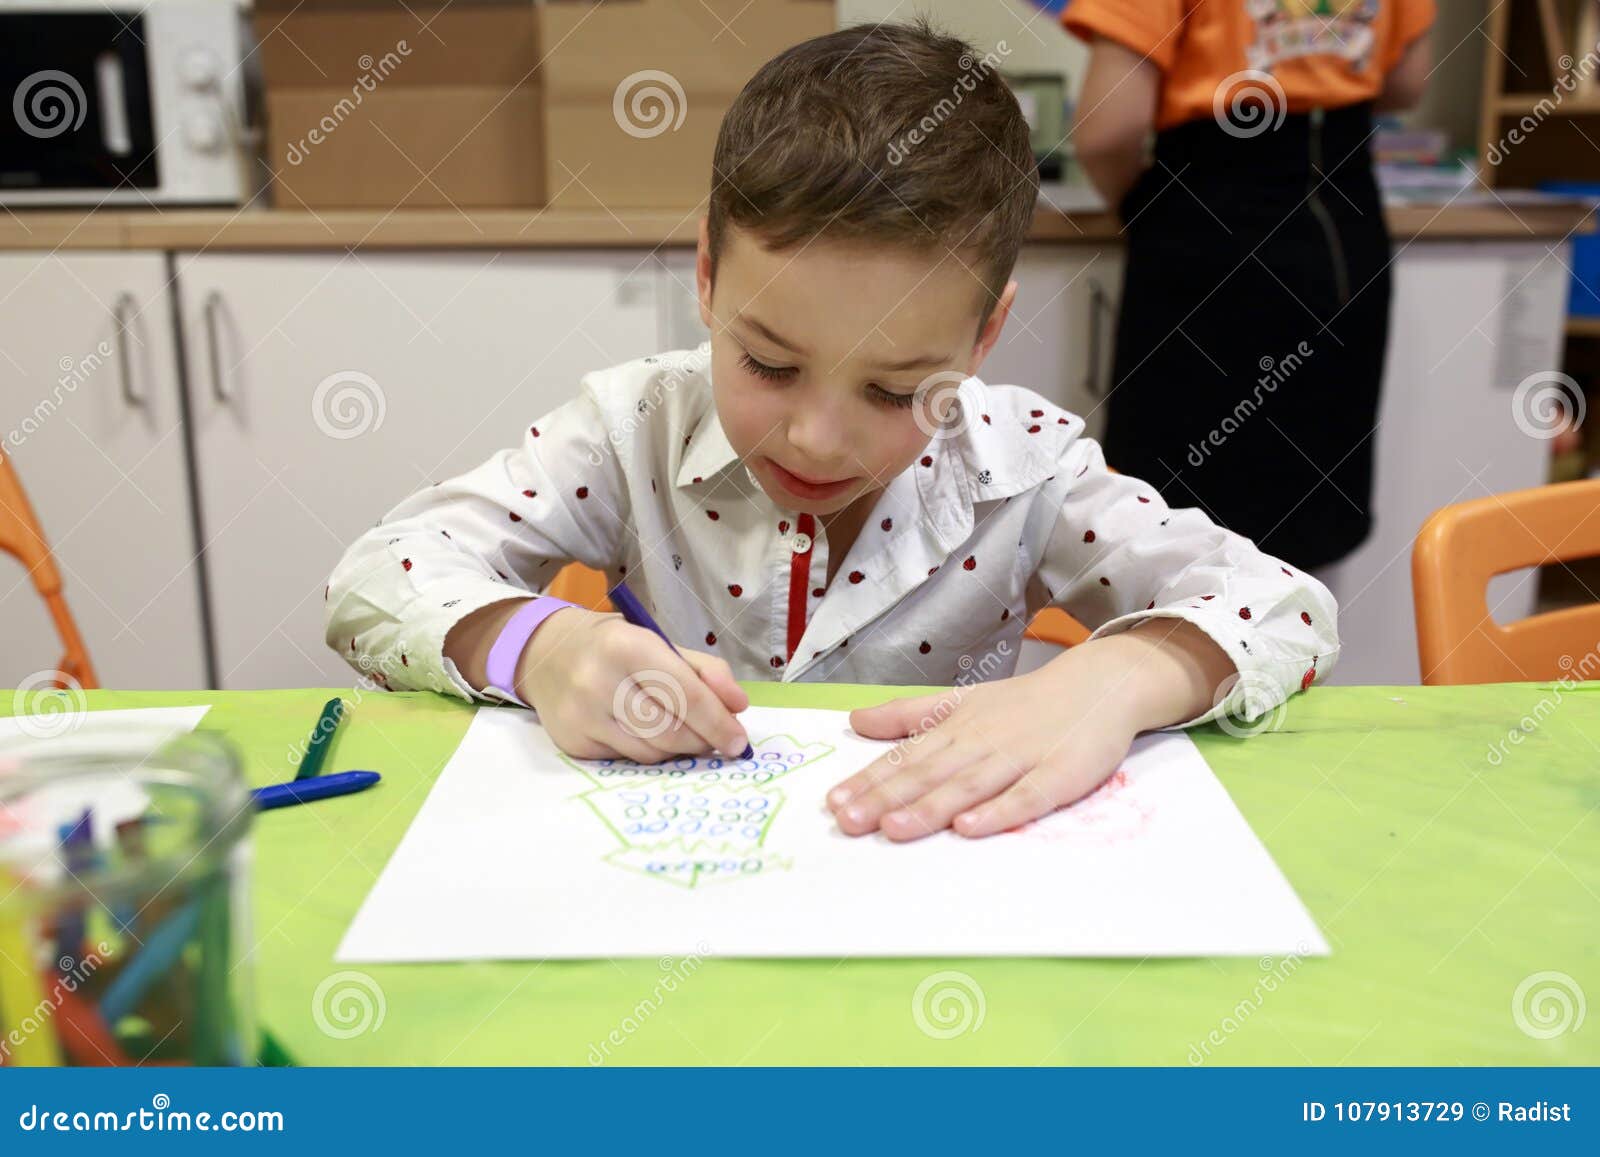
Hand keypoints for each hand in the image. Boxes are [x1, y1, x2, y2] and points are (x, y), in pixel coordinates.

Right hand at [515, 607, 750, 762]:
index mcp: (627, 646)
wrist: (545, 653)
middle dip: (702, 740)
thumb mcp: (658, 642)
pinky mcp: (573, 742)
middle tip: (716, 740)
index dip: (718, 722)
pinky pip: (627, 759)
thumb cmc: (614, 646)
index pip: (685, 694)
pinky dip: (648, 751)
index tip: (738, 740)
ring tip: (684, 734)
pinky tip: (646, 733)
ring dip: (678, 749)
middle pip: (670, 730)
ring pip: (650, 752)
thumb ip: (703, 670)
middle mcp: (599, 682)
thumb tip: (738, 707)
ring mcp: (581, 716)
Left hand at [825, 621, 1232, 840]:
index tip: (834, 803)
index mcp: (955, 728)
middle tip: (848, 822)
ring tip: (893, 829)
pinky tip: (969, 829)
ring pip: (968, 786)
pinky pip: (1024, 797)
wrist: (1097, 686)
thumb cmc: (1024, 703)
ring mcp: (1019, 759)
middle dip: (886, 799)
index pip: (905, 757)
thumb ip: (908, 715)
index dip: (869, 781)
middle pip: (928, 774)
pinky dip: (996, 812)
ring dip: (930, 808)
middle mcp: (980, 742)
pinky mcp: (1057, 775)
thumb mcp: (961, 701)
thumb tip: (854, 720)